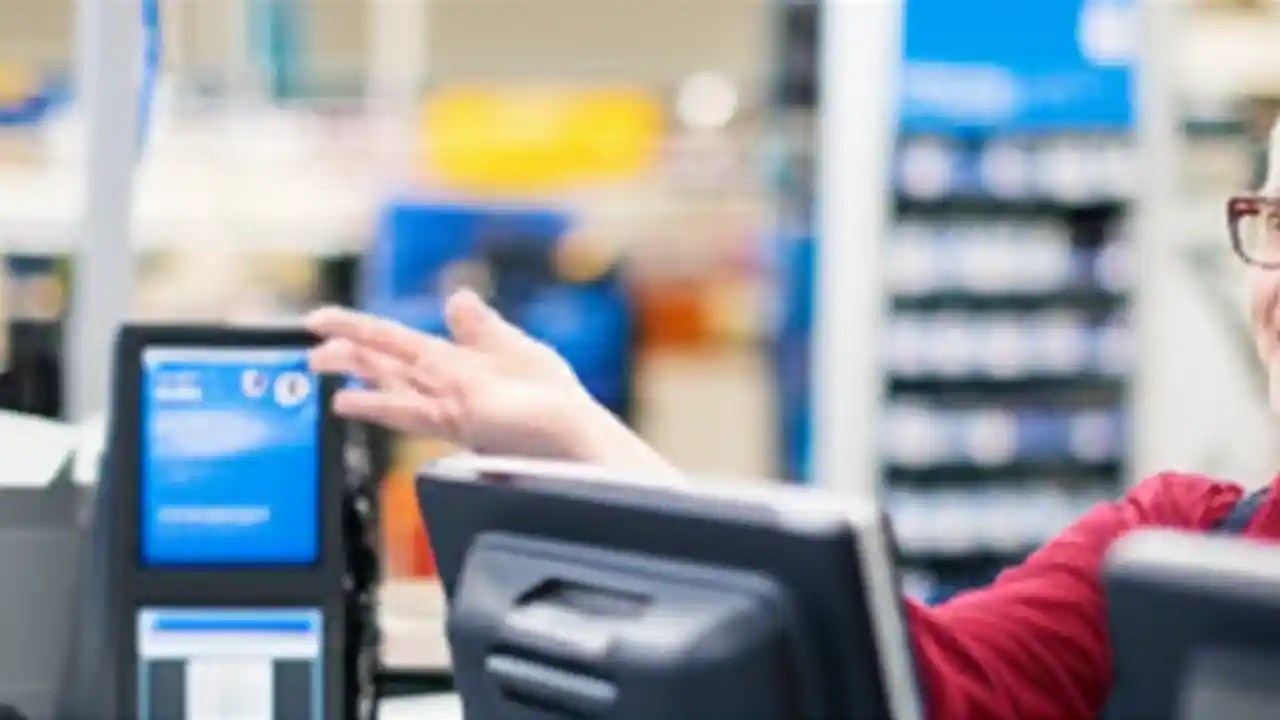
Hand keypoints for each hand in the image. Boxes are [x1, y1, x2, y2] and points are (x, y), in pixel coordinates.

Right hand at [306, 290, 677, 475]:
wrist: (580, 442)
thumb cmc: (558, 405)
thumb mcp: (520, 351)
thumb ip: (483, 329)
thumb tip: (456, 296)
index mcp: (458, 366)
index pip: (399, 343)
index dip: (360, 331)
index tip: (323, 321)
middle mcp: (448, 388)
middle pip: (388, 363)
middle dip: (349, 352)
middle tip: (309, 344)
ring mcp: (452, 405)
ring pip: (393, 381)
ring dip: (355, 372)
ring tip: (317, 364)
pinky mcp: (462, 421)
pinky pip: (411, 407)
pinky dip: (378, 402)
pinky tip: (346, 401)